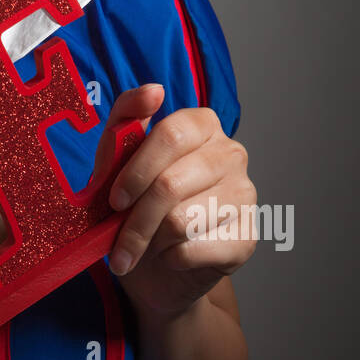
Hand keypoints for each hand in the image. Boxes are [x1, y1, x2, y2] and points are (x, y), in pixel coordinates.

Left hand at [94, 84, 256, 317]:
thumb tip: (153, 91)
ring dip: (147, 241)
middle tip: (113, 241)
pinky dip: (168, 259)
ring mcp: (246, 195)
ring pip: (179, 221)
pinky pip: (192, 249)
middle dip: (133, 219)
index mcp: (202, 124)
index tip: (114, 199)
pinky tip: (170, 256)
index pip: (170, 134)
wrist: (157, 268)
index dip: (135, 170)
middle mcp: (232, 153)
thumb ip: (126, 119)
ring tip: (142, 246)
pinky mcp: (247, 238)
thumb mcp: (116, 159)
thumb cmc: (135, 204)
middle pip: (170, 184)